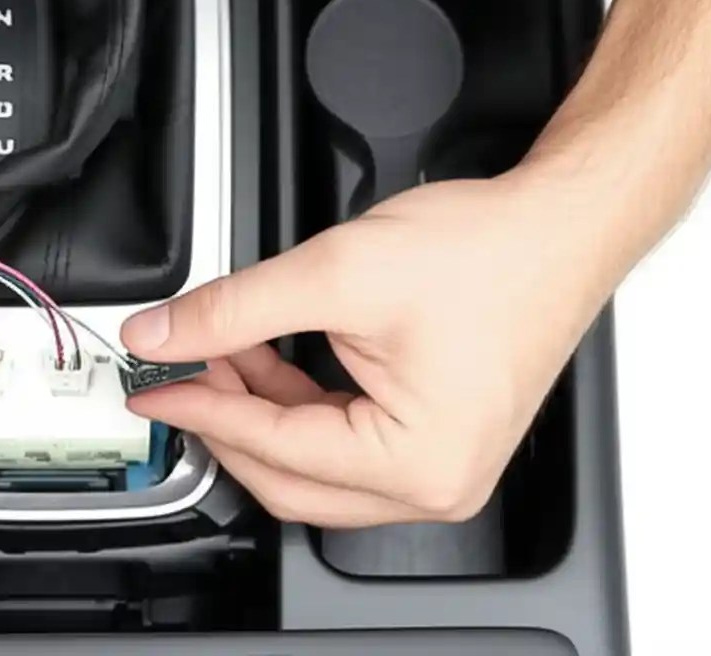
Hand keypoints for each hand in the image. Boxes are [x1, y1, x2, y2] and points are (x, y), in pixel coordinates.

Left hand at [122, 173, 617, 526]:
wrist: (558, 226)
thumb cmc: (492, 253)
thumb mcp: (337, 273)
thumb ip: (233, 309)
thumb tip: (163, 335)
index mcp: (419, 464)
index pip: (275, 447)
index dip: (200, 410)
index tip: (152, 388)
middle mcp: (433, 483)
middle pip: (288, 478)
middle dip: (224, 421)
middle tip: (178, 371)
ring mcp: (434, 467)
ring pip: (307, 462)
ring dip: (254, 408)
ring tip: (214, 351)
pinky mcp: (429, 439)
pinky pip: (337, 439)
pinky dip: (290, 402)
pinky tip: (257, 357)